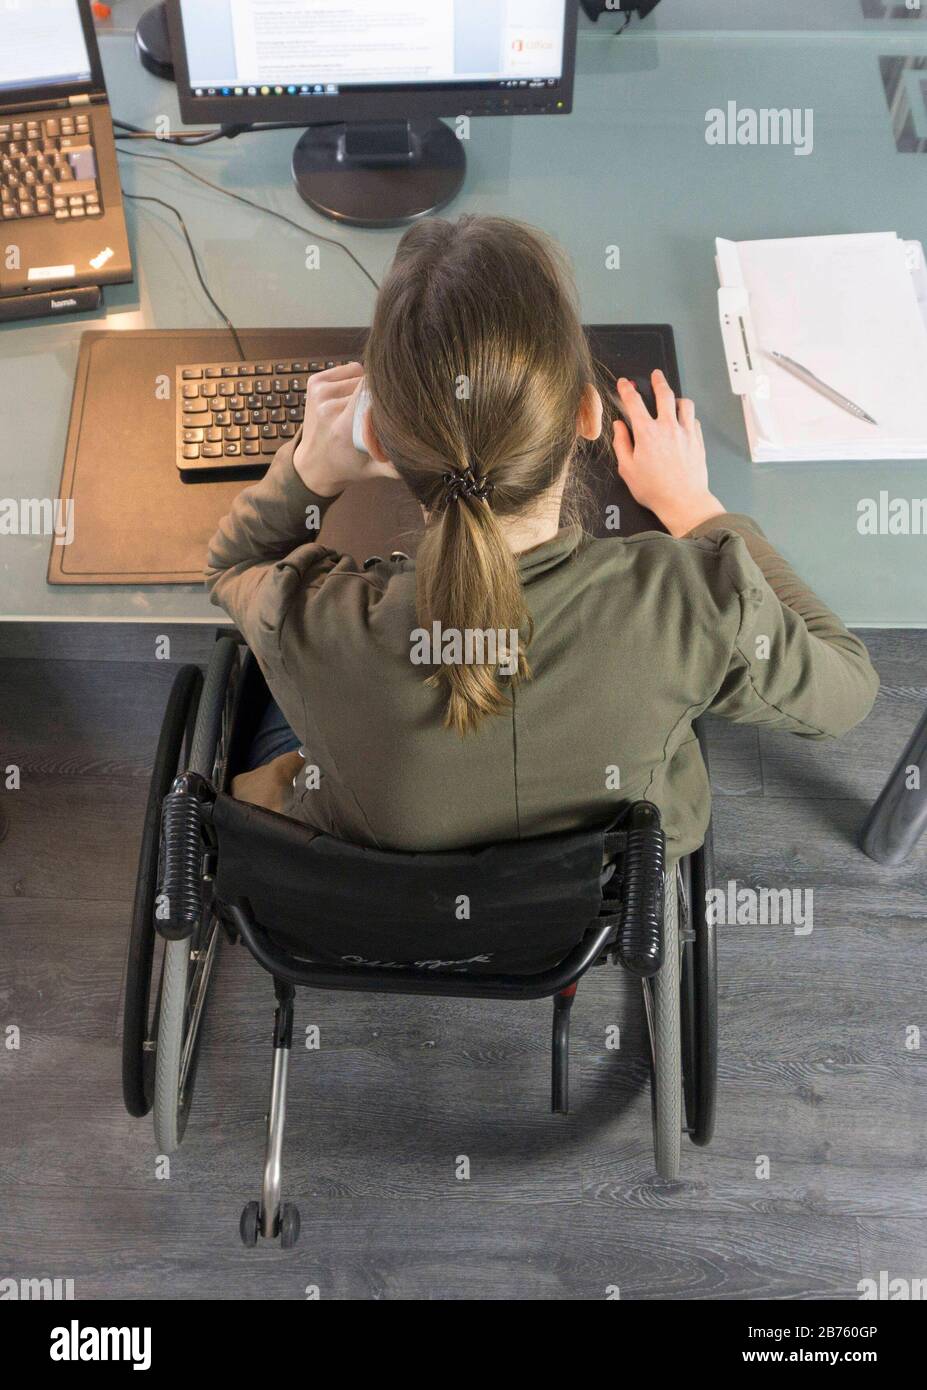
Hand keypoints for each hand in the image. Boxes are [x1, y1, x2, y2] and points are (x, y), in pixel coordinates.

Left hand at [292, 362, 398, 496]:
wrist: (313, 466)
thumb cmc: (347, 467)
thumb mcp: (376, 469)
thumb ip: (398, 463)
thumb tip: (425, 459)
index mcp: (343, 427)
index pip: (370, 390)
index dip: (387, 391)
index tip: (398, 401)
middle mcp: (328, 407)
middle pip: (367, 383)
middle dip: (378, 394)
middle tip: (376, 414)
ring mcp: (319, 392)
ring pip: (359, 374)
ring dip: (366, 388)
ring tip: (361, 409)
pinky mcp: (315, 382)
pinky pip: (348, 369)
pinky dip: (354, 379)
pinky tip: (351, 398)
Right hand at [612, 371, 724, 536]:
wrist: (684, 501)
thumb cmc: (655, 490)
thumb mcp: (628, 469)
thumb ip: (622, 444)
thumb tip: (619, 427)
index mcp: (647, 433)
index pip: (634, 402)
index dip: (627, 389)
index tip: (624, 384)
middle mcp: (668, 428)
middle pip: (664, 394)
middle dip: (658, 381)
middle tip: (656, 375)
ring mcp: (686, 432)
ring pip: (685, 403)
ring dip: (677, 398)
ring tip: (673, 399)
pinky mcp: (698, 440)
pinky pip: (694, 419)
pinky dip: (688, 416)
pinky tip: (684, 421)